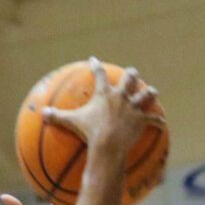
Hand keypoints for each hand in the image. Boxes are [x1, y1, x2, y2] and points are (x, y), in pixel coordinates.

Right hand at [41, 57, 160, 161]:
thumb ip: (57, 116)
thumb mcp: (71, 122)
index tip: (93, 60)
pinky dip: (158, 122)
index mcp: (105, 94)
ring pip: (146, 95)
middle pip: (130, 79)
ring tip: (152, 92)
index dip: (95, 66)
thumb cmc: (89, 132)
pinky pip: (153, 120)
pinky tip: (162, 123)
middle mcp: (121, 96)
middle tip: (131, 73)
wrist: (108, 144)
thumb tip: (42, 113)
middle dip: (131, 74)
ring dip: (149, 93)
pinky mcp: (142, 121)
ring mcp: (134, 108)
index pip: (99, 75)